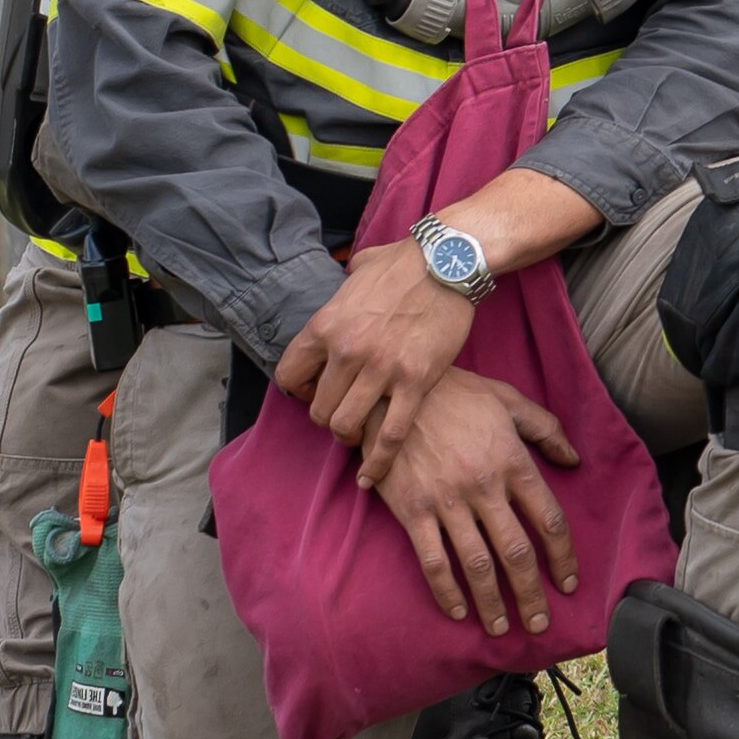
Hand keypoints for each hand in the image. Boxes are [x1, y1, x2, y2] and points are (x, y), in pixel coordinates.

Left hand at [274, 240, 480, 465]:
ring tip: (356, 433)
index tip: (312, 391)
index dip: (298, 390)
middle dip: (326, 416)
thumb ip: (341, 285)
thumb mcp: (358, 269)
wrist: (450, 261)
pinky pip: (389, 434)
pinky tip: (371, 476)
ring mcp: (381, 369)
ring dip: (348, 435)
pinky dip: (378, 461)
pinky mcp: (415, 382)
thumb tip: (342, 279)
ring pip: (346, 425)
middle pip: (318, 408)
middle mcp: (348, 351)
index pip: (289, 376)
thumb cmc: (404, 263)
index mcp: (326, 325)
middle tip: (341, 412)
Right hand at [369, 372, 582, 634]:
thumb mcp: (507, 399)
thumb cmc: (454, 392)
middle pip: (516, 552)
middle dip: (530, 594)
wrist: (393, 389)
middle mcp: (484, 487)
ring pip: (476, 564)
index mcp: (512, 461)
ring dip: (492, 602)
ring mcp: (447, 502)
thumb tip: (573, 459)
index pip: (549, 519)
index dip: (563, 556)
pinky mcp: (413, 511)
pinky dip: (446, 591)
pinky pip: (433, 560)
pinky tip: (458, 611)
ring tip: (500, 628)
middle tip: (539, 624)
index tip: (568, 583)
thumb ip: (545, 428)